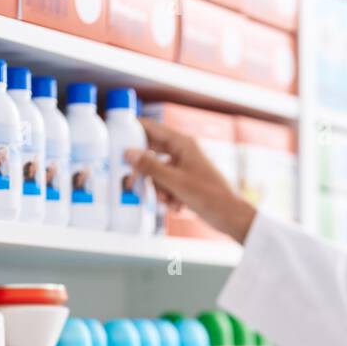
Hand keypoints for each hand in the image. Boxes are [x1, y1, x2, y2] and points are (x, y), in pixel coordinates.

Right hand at [126, 117, 257, 242]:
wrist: (231, 217)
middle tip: (131, 180)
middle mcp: (183, 152)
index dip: (132, 130)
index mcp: (182, 143)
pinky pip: (168, 186)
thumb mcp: (175, 182)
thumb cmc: (210, 196)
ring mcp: (185, 167)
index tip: (115, 137)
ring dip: (159, 188)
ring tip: (168, 200)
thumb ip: (150, 167)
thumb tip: (129, 153)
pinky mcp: (187, 183)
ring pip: (158, 173)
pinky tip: (178, 206)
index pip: (151, 128)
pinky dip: (169, 197)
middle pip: (152, 153)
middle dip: (144, 170)